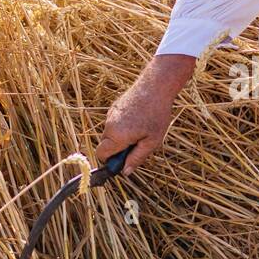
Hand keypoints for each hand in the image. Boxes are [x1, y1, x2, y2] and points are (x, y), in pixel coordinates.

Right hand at [96, 54, 195, 175]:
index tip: (124, 159)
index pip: (101, 154)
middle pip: (106, 145)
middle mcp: (109, 125)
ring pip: (111, 133)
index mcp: (116, 136)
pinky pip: (114, 123)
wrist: (155, 87)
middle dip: (119, 148)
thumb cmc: (156, 115)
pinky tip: (139, 118)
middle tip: (139, 142)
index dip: (111, 160)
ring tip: (142, 128)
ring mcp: (110, 114)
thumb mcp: (151, 141)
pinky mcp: (114, 107)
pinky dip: (123, 125)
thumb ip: (137, 158)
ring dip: (122, 136)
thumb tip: (126, 172)